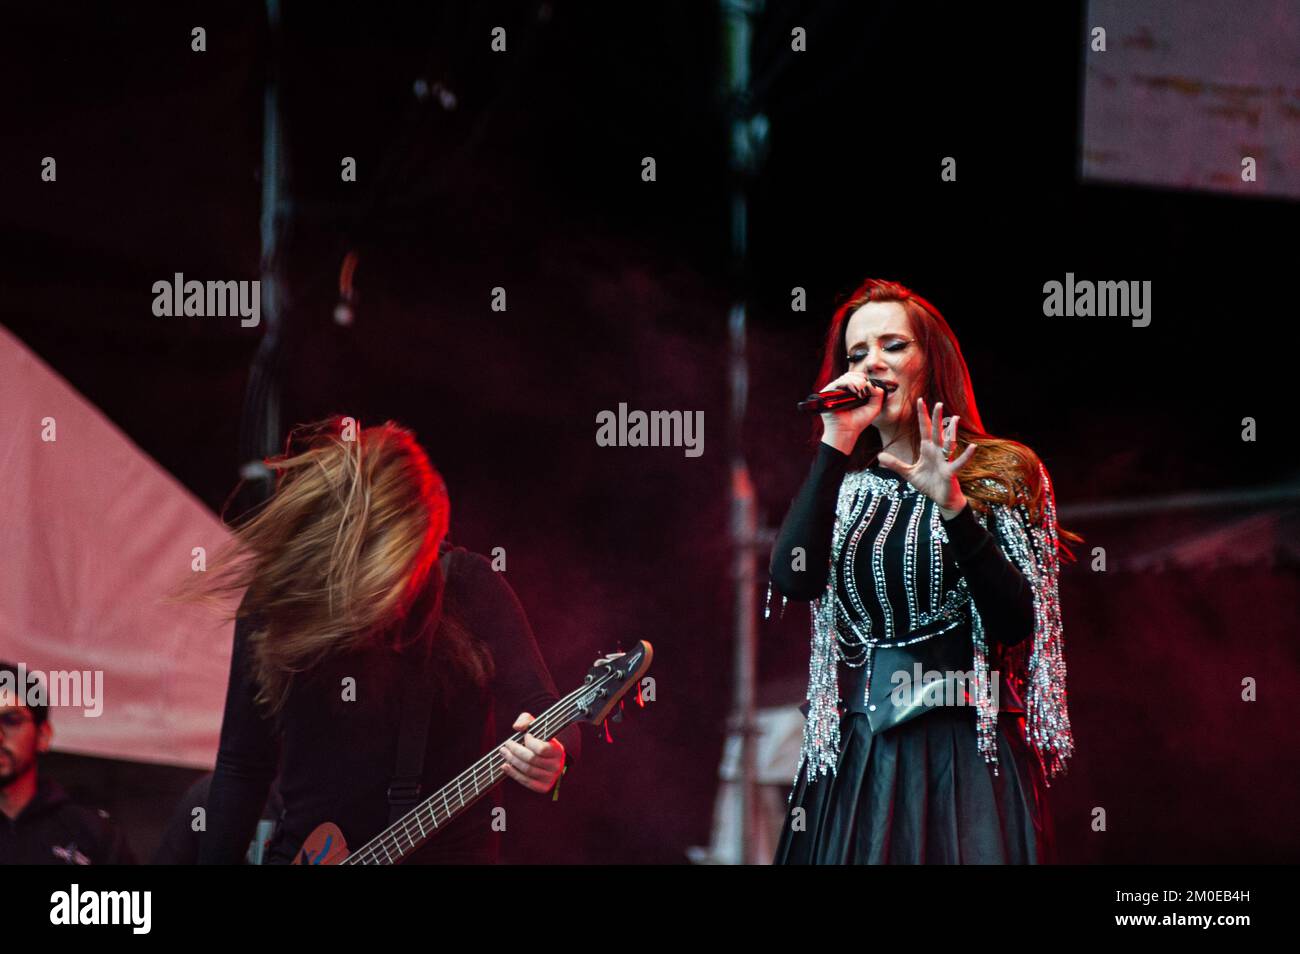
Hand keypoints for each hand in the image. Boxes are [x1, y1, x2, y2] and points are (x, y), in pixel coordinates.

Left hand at [499, 712, 564, 793]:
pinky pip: (526, 782)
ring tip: (504, 753)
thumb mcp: (537, 726)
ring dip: (512, 761)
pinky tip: (505, 766)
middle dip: (515, 751)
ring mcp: (551, 778)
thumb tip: (517, 727)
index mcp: (558, 750)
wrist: (550, 759)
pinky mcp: (543, 787)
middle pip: (531, 759)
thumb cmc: (541, 740)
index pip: (541, 748)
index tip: (524, 736)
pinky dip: (513, 774)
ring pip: (527, 770)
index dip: (530, 742)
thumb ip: (526, 720)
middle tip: (505, 745)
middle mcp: (556, 765)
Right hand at [819, 371, 883, 453]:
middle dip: (860, 379)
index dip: (863, 378)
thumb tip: (872, 383)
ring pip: (844, 377)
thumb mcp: (874, 407)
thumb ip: (878, 394)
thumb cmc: (858, 421)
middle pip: (850, 375)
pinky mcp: (827, 394)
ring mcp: (833, 392)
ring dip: (856, 381)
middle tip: (865, 388)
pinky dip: (848, 383)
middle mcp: (841, 390)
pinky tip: (855, 391)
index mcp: (850, 392)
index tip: (869, 385)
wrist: (847, 432)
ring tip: (861, 391)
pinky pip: (837, 383)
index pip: (855, 377)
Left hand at [877, 397, 975, 513]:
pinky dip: (965, 456)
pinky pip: (959, 462)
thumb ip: (896, 464)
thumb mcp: (909, 473)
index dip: (922, 416)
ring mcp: (945, 461)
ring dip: (951, 431)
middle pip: (936, 432)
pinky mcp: (950, 471)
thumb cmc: (928, 484)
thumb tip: (880, 456)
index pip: (924, 429)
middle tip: (937, 403)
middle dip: (936, 418)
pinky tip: (972, 447)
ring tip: (955, 418)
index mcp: (927, 450)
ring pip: (948, 443)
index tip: (920, 400)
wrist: (942, 499)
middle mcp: (937, 452)